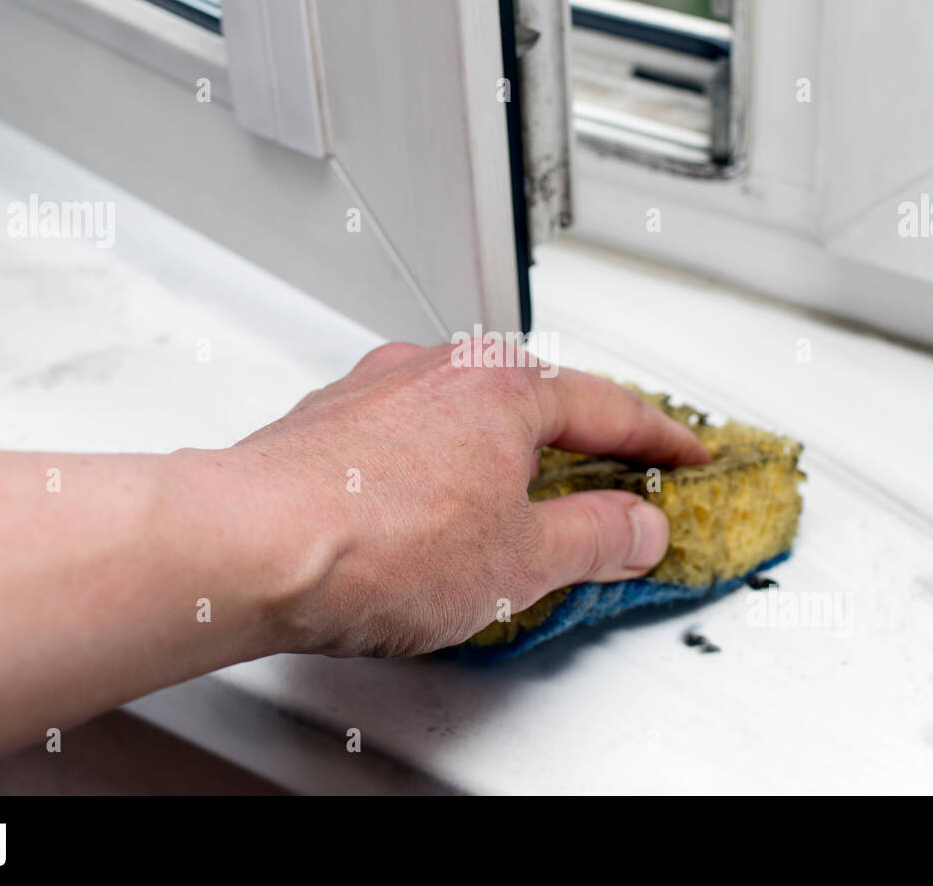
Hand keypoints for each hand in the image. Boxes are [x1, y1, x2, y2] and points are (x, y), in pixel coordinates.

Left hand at [187, 340, 711, 657]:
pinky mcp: (330, 422)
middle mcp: (441, 371)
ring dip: (504, 454)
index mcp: (504, 388)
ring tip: (517, 504)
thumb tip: (636, 526)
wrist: (247, 545)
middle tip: (612, 476)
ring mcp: (379, 391)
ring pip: (468, 414)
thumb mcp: (519, 560)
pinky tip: (431, 508)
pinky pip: (412, 434)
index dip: (659, 436)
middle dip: (578, 440)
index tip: (685, 453)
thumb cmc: (370, 541)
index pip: (608, 408)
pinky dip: (442, 465)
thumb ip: (594, 538)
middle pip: (536, 399)